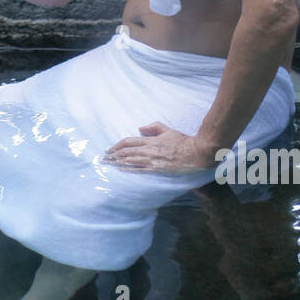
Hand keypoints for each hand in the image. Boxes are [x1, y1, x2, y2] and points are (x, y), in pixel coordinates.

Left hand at [103, 123, 218, 174]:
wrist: (195, 153)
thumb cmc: (183, 141)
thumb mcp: (167, 130)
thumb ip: (154, 127)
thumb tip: (140, 128)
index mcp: (150, 140)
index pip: (128, 142)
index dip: (116, 146)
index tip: (109, 149)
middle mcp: (149, 151)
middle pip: (125, 152)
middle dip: (112, 156)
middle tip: (103, 159)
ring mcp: (152, 162)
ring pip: (130, 162)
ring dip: (117, 163)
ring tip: (107, 165)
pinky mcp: (157, 170)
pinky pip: (140, 171)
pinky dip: (128, 170)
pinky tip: (121, 171)